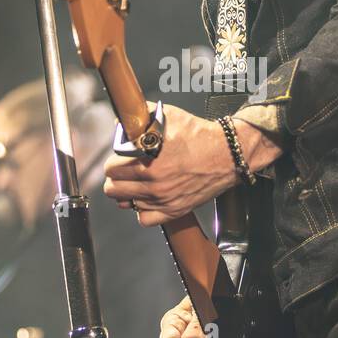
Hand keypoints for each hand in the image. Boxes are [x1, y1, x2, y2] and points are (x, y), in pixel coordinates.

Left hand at [103, 103, 281, 224]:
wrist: (227, 155)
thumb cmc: (200, 135)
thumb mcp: (167, 117)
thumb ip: (140, 118)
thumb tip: (121, 122)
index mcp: (147, 161)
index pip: (110, 169)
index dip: (115, 161)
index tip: (121, 158)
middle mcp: (153, 183)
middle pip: (113, 189)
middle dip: (117, 178)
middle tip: (125, 172)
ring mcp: (163, 200)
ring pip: (126, 204)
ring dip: (129, 193)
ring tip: (138, 183)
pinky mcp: (174, 210)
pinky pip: (144, 219)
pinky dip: (143, 210)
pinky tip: (148, 198)